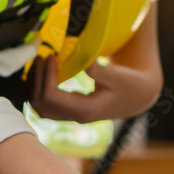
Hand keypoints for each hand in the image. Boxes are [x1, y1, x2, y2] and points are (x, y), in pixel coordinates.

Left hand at [25, 55, 161, 122]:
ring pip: (39, 107)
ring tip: (39, 63)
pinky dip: (38, 89)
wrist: (139, 96)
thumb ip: (99, 71)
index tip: (51, 56)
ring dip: (34, 85)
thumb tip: (83, 62)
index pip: (51, 96)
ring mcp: (72, 115)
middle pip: (40, 104)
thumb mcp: (118, 76)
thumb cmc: (130, 84)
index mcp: (85, 110)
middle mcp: (76, 116)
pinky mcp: (70, 110)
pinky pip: (45, 104)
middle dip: (36, 79)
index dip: (46, 75)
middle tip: (42, 57)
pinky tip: (43, 72)